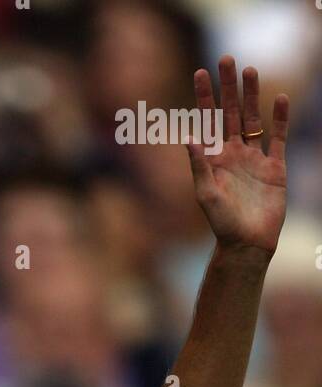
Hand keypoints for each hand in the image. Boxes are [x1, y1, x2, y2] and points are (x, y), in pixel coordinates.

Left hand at [187, 56, 287, 256]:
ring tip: (251, 69)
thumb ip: (199, 165)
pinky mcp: (275, 168)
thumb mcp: (206, 194)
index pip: (207, 121)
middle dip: (229, 86)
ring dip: (252, 95)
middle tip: (227, 58)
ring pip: (253, 119)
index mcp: (214, 159)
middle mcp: (233, 154)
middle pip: (230, 112)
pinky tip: (280, 99)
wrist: (248, 244)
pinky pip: (277, 137)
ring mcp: (254, 159)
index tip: (201, 72)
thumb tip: (190, 137)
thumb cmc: (222, 224)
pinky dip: (279, 118)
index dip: (204, 97)